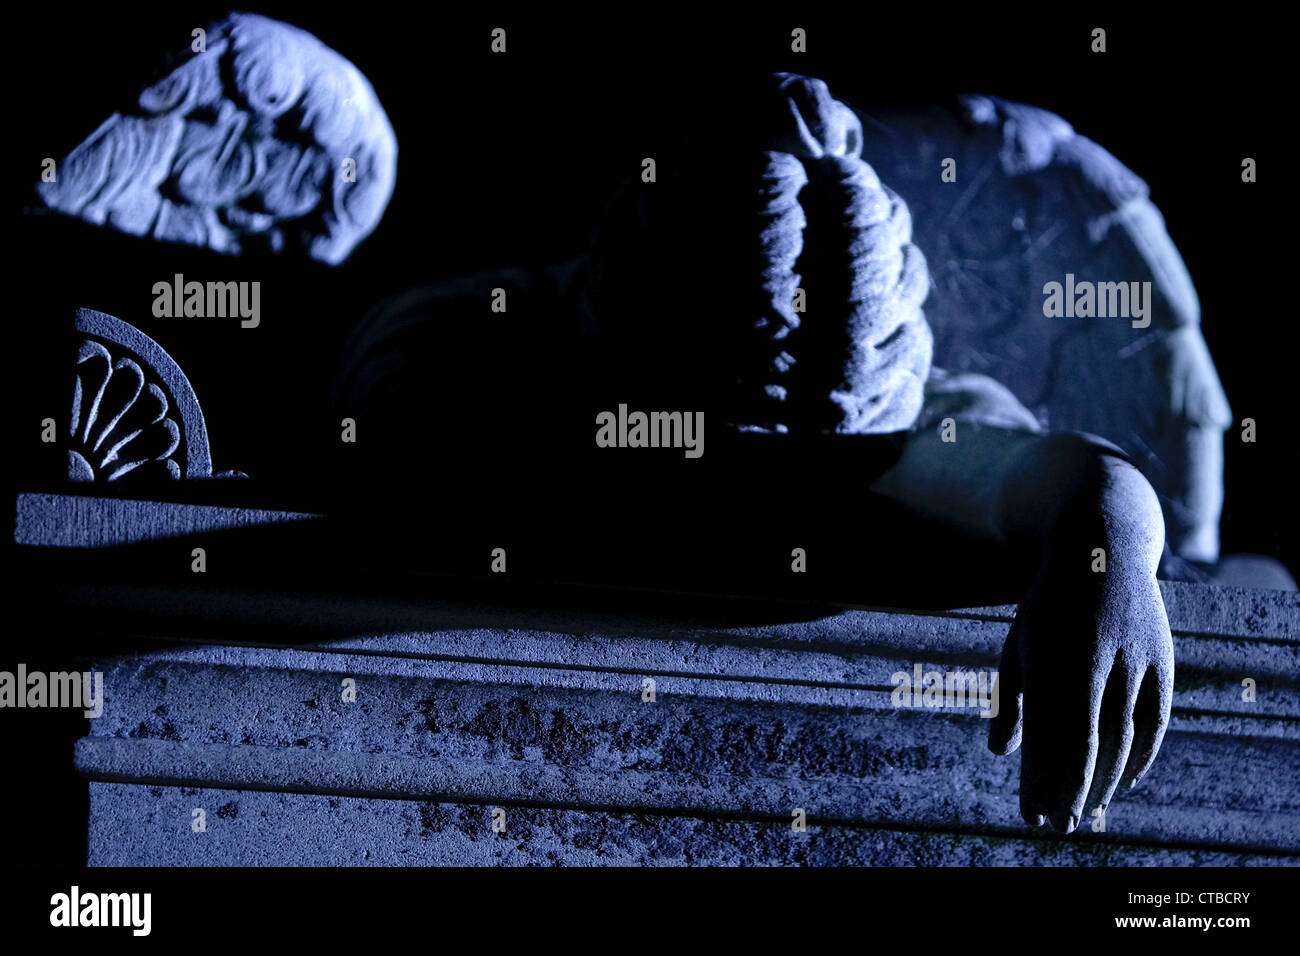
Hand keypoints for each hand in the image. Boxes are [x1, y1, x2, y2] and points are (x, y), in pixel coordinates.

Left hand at [988, 557, 1173, 832]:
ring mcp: (1135, 659)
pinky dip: (1143, 757)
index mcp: (1051, 656)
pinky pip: (1156, 721)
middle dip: (1073, 790)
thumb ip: (1010, 701)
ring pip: (1125, 736)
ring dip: (1107, 781)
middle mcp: (1096, 658)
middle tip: (1058, 825)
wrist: (1101, 551)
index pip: (1050, 736)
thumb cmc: (1048, 610)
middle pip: (1090, 744)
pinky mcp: (1164, 660)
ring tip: (1087, 811)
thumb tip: (1000, 752)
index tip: (1032, 813)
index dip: (1045, 781)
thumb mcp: (1019, 647)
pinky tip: (1125, 782)